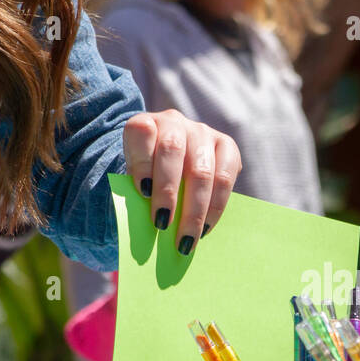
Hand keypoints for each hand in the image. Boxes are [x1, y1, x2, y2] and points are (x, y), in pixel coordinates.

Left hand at [123, 109, 241, 252]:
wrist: (170, 161)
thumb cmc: (147, 177)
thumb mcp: (133, 180)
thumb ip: (136, 195)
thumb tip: (150, 226)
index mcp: (145, 124)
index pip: (142, 133)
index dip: (142, 161)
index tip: (141, 191)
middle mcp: (174, 122)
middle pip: (172, 151)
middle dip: (168, 191)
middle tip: (162, 225)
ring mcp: (202, 132)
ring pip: (202, 170)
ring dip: (195, 209)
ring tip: (186, 238)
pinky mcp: (226, 145)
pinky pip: (225, 178)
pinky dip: (216, 207)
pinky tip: (206, 228)